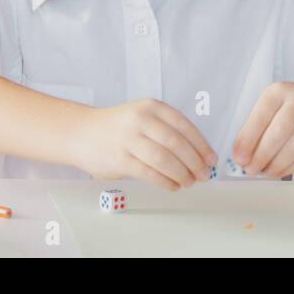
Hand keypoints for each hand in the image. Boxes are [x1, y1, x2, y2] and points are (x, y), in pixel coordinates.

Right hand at [67, 99, 215, 190]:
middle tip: (204, 175)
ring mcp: (128, 139)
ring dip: (181, 174)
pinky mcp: (119, 159)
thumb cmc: (119, 127)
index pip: (184, 126)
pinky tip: (173, 186)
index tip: (211, 160)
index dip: (202, 145)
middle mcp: (140, 119)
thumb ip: (167, 130)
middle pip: (176, 144)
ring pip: (164, 160)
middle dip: (195, 162)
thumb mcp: (144, 116)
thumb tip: (199, 154)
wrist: (82, 133)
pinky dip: (166, 182)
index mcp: (151, 107)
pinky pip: (149, 173)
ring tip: (189, 182)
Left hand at [232, 82, 293, 177]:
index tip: (239, 157)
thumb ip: (255, 127)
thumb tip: (242, 154)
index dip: (248, 139)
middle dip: (262, 155)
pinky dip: (289, 168)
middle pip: (279, 132)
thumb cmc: (289, 107)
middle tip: (250, 169)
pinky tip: (278, 171)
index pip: (261, 116)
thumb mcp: (271, 106)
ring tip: (263, 172)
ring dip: (276, 165)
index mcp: (279, 91)